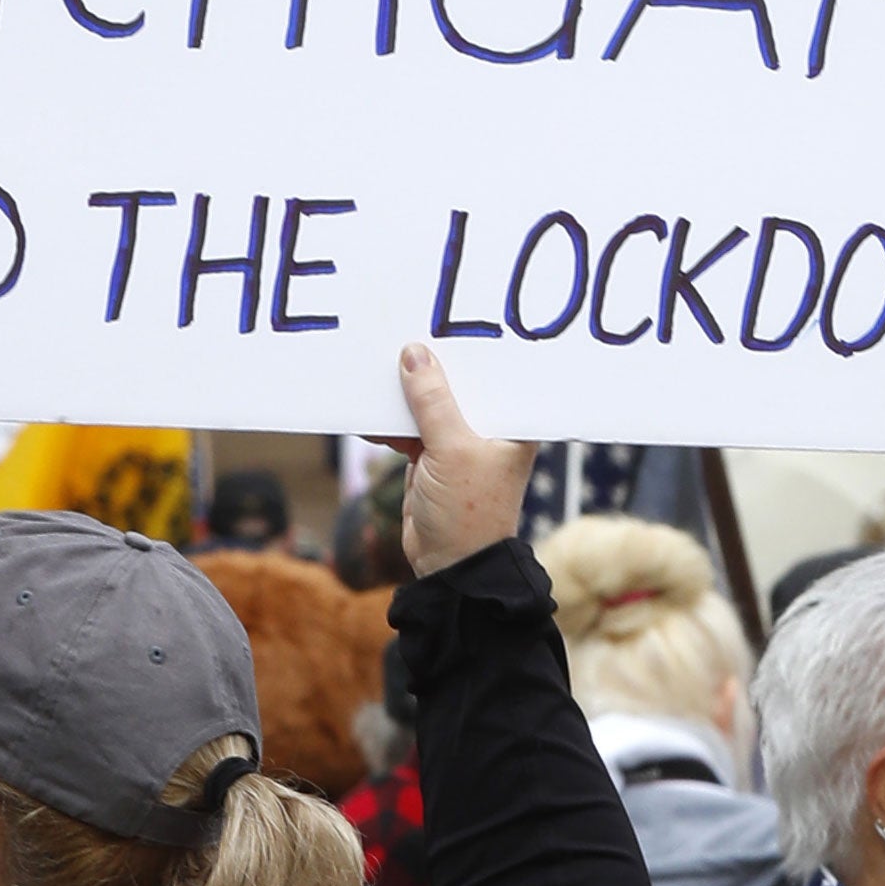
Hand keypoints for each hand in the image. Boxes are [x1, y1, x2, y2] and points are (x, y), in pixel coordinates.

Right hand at [382, 345, 533, 575]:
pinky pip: (409, 427)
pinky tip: (371, 410)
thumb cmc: (469, 512)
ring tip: (380, 366)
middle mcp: (490, 428)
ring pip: (429, 405)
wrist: (448, 566)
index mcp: (513, 423)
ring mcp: (460, 443)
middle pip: (459, 385)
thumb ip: (432, 401)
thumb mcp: (451, 449)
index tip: (448, 319)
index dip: (474, 348)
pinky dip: (391, 421)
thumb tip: (414, 354)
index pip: (496, 374)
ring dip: (405, 394)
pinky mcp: (432, 458)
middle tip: (406, 331)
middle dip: (433, 366)